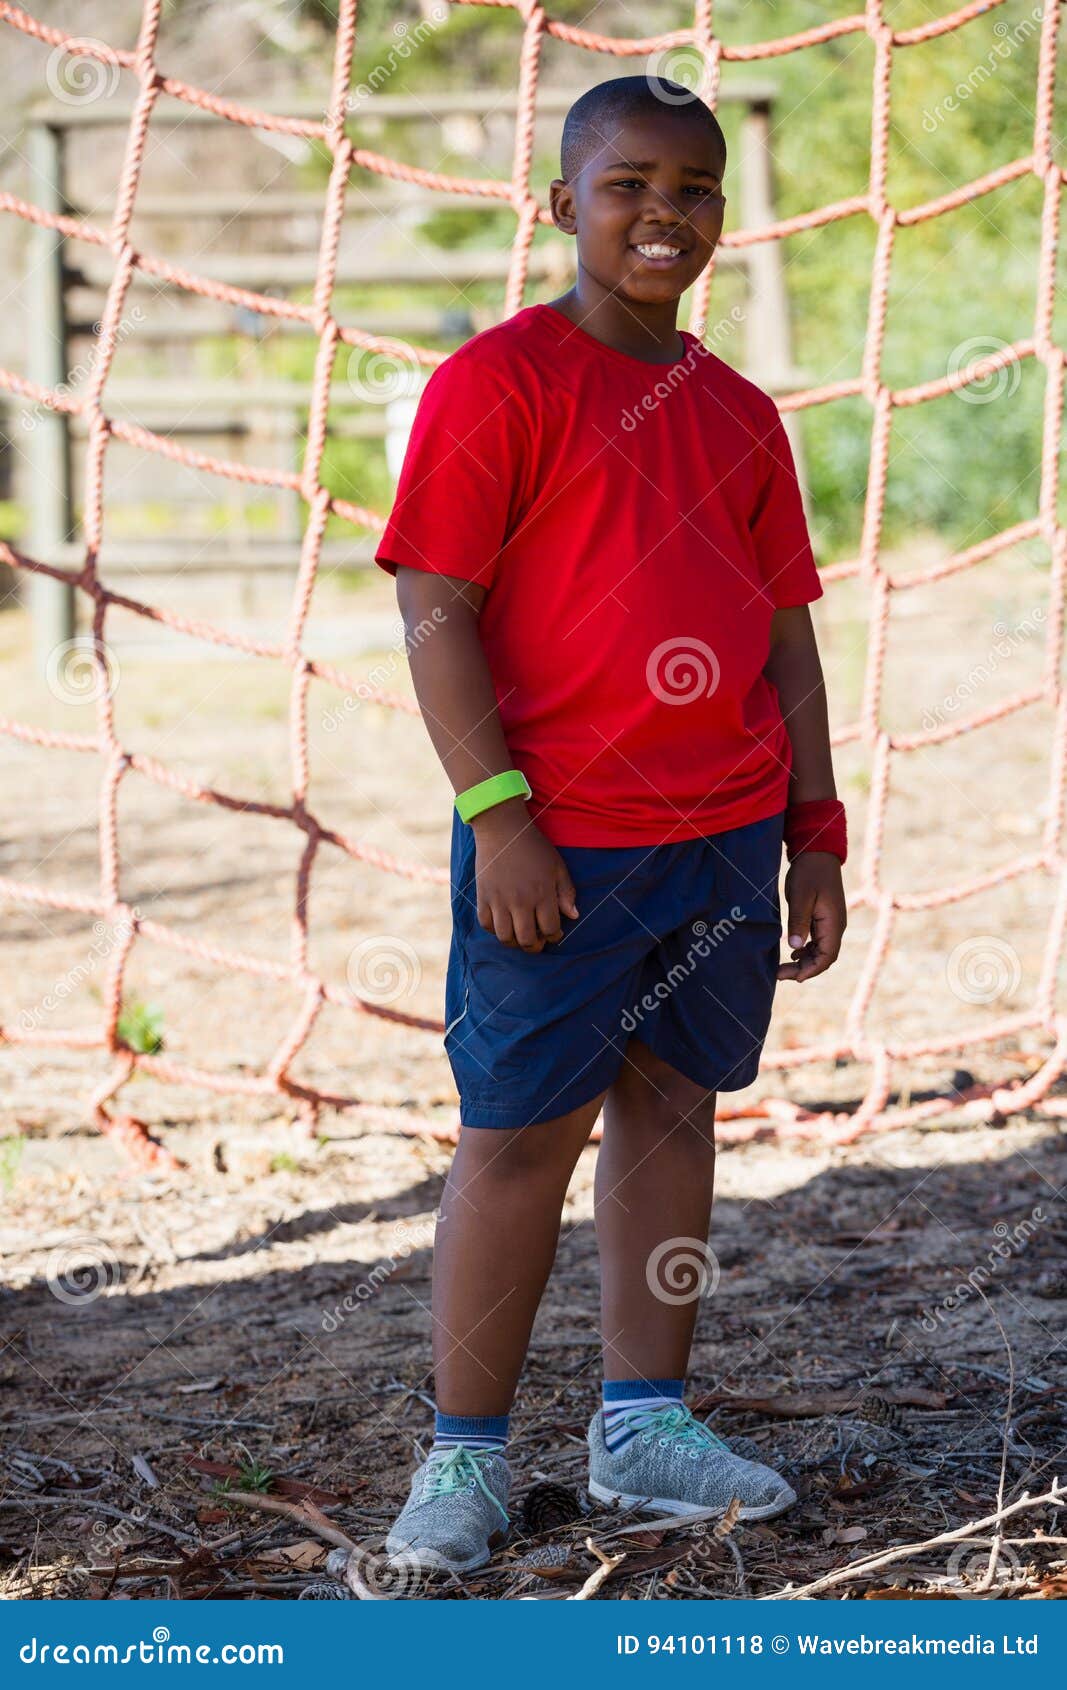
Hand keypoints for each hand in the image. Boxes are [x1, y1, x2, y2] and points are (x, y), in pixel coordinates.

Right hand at [471, 798, 578, 952]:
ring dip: (514, 942)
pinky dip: (494, 930)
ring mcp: (500, 900)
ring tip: (519, 935)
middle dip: (535, 946)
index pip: (550, 929)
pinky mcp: (483, 897)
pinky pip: (486, 925)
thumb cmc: (534, 847)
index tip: (553, 931)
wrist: (503, 829)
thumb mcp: (557, 866)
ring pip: (505, 938)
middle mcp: (521, 901)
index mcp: (542, 894)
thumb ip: (566, 892)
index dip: (554, 935)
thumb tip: (573, 916)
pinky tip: (503, 923)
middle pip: (527, 940)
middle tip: (537, 941)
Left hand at [778, 851, 846, 981]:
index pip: (827, 956)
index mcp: (834, 923)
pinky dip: (806, 951)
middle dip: (804, 970)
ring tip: (783, 968)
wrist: (817, 853)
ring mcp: (831, 923)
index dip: (811, 970)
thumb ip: (798, 922)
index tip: (793, 978)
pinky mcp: (823, 919)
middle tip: (780, 974)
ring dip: (804, 962)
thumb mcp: (801, 896)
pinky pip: (818, 942)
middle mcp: (836, 926)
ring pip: (821, 951)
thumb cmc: (809, 873)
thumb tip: (795, 948)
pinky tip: (793, 953)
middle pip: (824, 958)